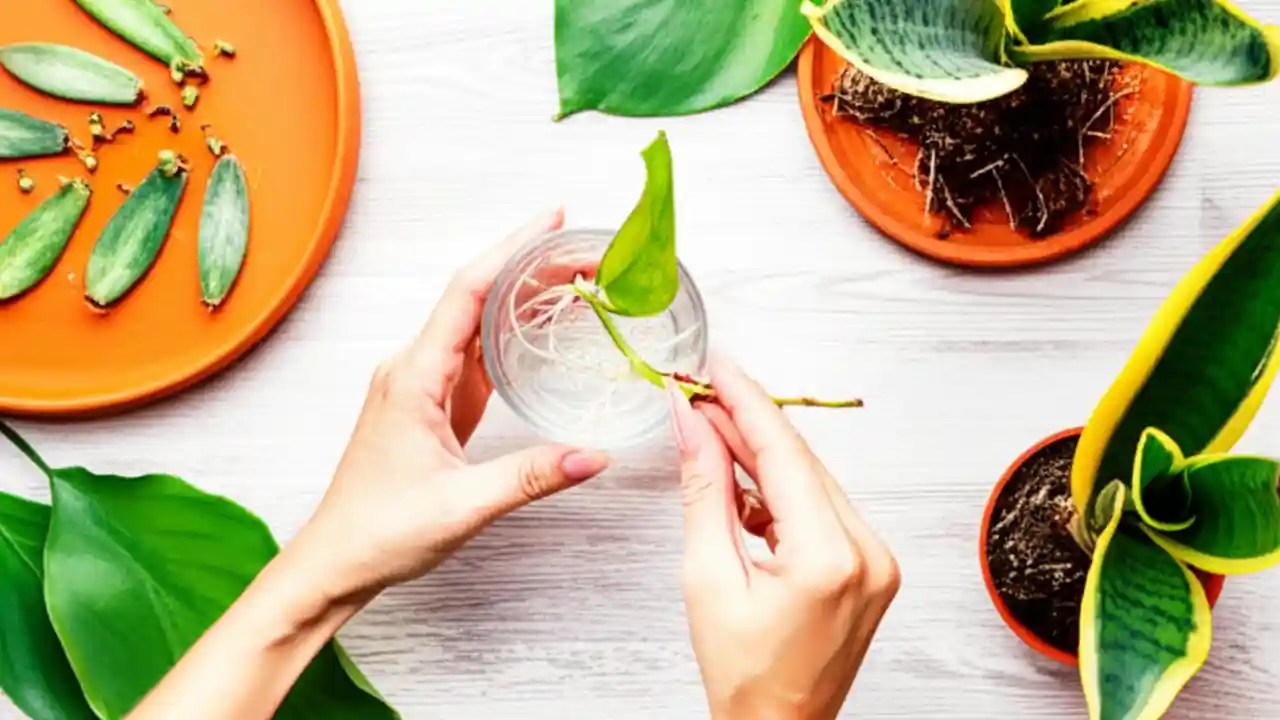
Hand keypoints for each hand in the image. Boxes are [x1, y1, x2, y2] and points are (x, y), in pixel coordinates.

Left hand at [293, 208, 610, 603]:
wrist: (336, 559)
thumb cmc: (380, 531)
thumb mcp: (463, 506)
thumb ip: (531, 476)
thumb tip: (593, 456)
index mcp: (414, 376)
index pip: (468, 292)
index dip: (512, 249)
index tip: (551, 220)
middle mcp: (413, 368)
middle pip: (476, 296)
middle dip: (530, 265)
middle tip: (584, 252)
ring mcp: (420, 383)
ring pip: (476, 322)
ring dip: (522, 296)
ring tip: (574, 279)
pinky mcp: (431, 403)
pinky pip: (473, 353)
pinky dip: (509, 333)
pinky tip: (538, 327)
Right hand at [670, 355, 899, 719]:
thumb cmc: (744, 675)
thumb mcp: (707, 576)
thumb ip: (703, 490)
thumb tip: (691, 424)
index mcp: (830, 558)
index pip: (784, 454)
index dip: (744, 401)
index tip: (715, 366)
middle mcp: (868, 553)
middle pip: (801, 461)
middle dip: (746, 422)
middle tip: (699, 391)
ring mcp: (876, 560)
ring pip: (812, 480)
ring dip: (762, 454)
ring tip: (710, 431)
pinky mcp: (871, 566)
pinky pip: (822, 508)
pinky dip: (781, 490)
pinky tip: (741, 483)